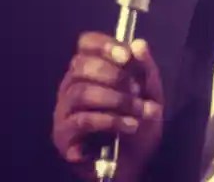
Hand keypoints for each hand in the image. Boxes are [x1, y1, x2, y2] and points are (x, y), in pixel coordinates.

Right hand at [52, 32, 164, 181]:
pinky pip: (82, 120)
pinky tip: (129, 127)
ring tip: (137, 110)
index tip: (126, 56)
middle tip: (137, 90)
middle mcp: (71, 86)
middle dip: (114, 75)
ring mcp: (64, 110)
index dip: (104, 45)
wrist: (133, 168)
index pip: (85, 44)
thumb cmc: (137, 129)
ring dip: (115, 99)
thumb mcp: (150, 97)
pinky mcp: (63, 135)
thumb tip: (138, 44)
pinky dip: (110, 121)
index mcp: (89, 72)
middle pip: (80, 65)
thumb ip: (146, 71)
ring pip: (80, 91)